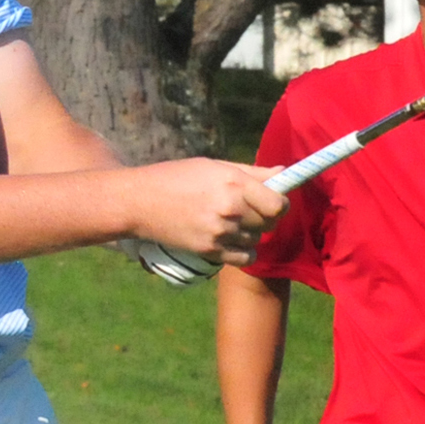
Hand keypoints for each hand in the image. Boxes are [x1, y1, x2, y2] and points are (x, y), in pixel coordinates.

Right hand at [128, 159, 286, 266]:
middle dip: (265, 216)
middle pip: (270, 223)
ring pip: (257, 239)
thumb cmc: (178, 177)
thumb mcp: (215, 166)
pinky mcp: (210, 251)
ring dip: (250, 232)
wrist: (139, 202)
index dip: (281, 203)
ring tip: (228, 220)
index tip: (274, 200)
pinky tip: (227, 238)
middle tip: (248, 208)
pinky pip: (245, 257)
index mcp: (233, 183)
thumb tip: (284, 172)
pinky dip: (242, 250)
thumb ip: (253, 172)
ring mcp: (219, 233)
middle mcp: (230, 209)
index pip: (278, 204)